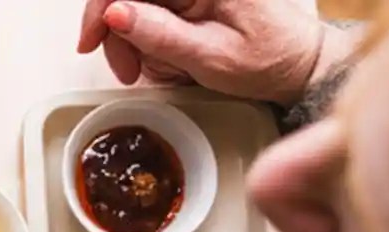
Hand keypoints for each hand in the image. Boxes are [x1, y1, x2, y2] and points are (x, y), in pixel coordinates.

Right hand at [78, 0, 344, 104]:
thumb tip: (115, 13)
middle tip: (126, 69)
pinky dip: (144, 34)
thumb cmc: (267, 60)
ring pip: (131, 2)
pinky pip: (148, 8)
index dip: (99, 5)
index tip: (91, 41)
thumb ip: (160, 34)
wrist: (297, 63)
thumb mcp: (211, 57)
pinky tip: (161, 55)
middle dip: (115, 29)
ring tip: (154, 68)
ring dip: (130, 37)